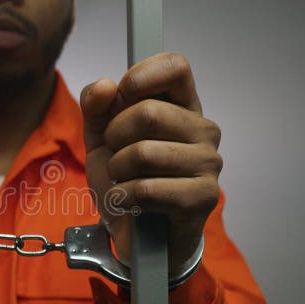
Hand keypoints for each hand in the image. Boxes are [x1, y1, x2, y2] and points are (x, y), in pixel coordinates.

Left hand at [80, 53, 221, 274]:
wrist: (135, 237)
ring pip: (143, 153)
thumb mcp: (101, 140)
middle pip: (148, 113)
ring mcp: (208, 163)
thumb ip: (96, 108)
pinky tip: (129, 202)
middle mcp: (203, 130)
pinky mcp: (202, 197)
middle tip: (115, 155)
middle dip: (114, 137)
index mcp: (182, 107)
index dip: (140, 78)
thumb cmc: (125, 182)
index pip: (176, 67)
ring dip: (117, 171)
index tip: (119, 98)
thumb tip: (106, 85)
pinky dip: (123, 197)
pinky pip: (146, 188)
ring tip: (123, 181)